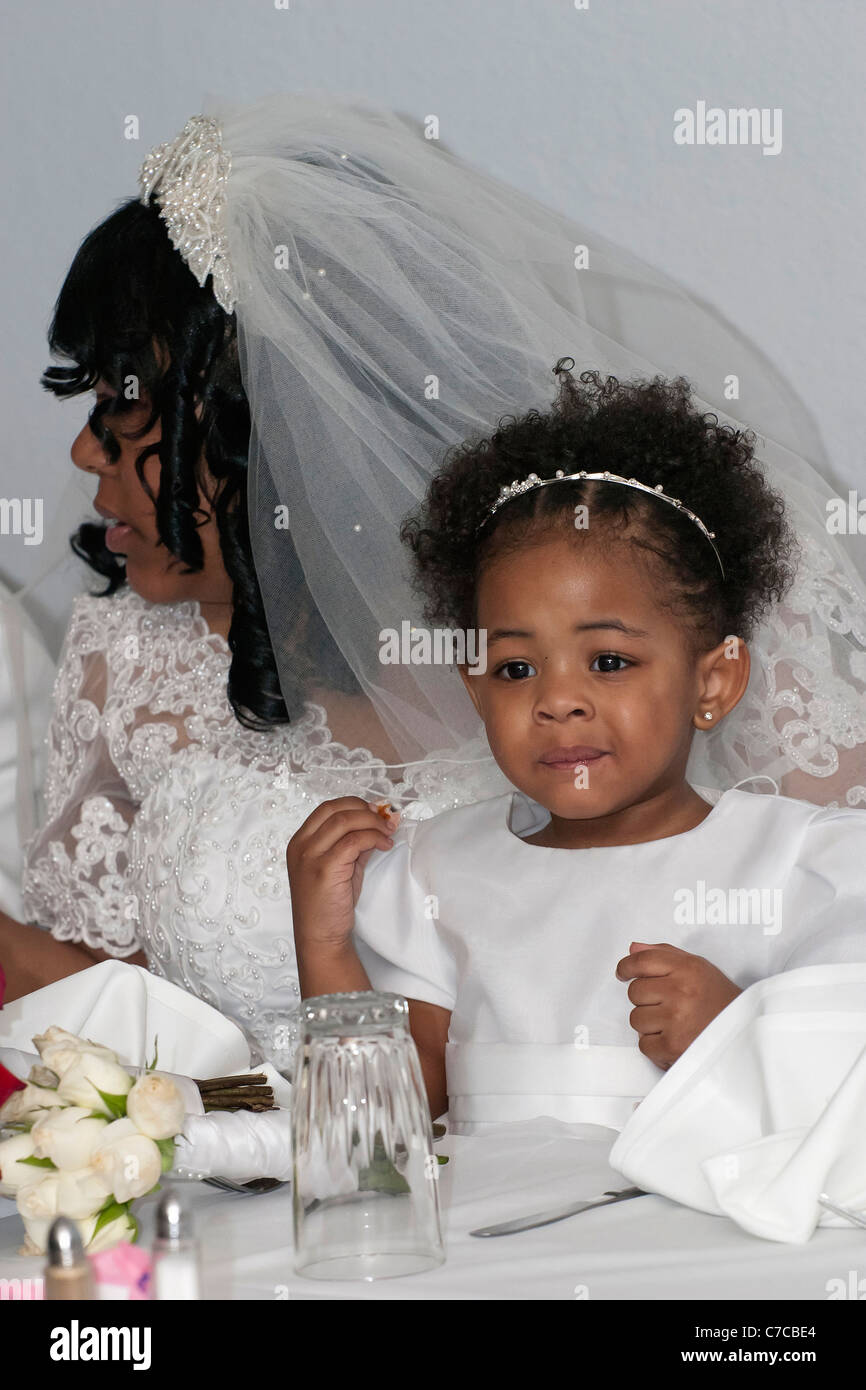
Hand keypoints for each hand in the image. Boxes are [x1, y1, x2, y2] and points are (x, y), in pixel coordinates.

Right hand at [286, 796, 399, 952]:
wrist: (320, 936)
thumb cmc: (328, 904)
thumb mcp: (339, 867)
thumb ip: (352, 844)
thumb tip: (377, 823)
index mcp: (300, 841)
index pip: (327, 808)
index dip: (354, 804)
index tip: (375, 811)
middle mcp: (301, 846)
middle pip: (336, 809)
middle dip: (366, 810)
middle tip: (386, 820)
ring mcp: (310, 857)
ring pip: (345, 821)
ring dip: (372, 823)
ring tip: (389, 832)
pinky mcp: (324, 869)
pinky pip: (353, 841)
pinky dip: (373, 838)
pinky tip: (385, 845)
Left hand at [615, 941, 740, 1069]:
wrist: (746, 1036)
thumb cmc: (720, 1001)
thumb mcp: (699, 968)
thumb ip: (664, 954)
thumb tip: (632, 948)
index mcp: (688, 968)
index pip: (642, 961)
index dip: (626, 966)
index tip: (623, 973)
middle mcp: (681, 991)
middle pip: (635, 992)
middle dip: (646, 1000)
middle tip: (668, 1006)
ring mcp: (676, 1020)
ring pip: (636, 1019)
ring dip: (650, 1025)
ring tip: (675, 1024)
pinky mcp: (673, 1046)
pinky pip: (644, 1044)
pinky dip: (656, 1047)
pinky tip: (675, 1040)